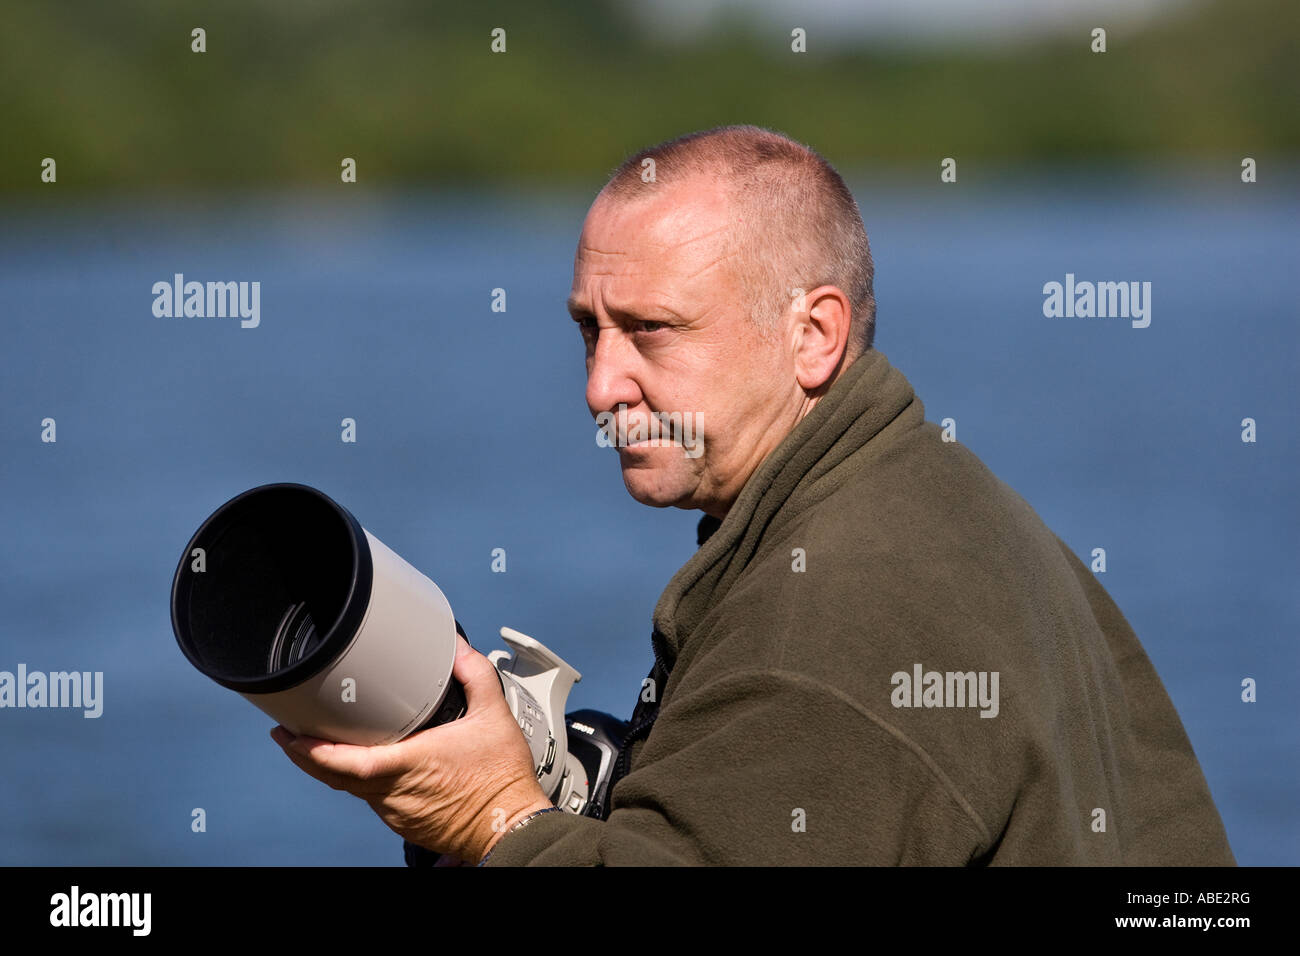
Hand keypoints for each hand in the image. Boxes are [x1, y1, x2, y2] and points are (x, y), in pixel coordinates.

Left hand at [270, 634, 552, 862]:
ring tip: (314, 744)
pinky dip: (355, 781)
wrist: (511, 826)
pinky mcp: (404, 824)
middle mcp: (396, 793)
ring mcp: (397, 812)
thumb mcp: (495, 715)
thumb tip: (458, 648)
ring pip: (351, 790)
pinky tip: (356, 766)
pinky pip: (370, 800)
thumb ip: (475, 674)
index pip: (349, 763)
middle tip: (286, 734)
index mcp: (412, 765)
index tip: (293, 736)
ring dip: (329, 768)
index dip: (314, 751)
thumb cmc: (503, 779)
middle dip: (305, 756)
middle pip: (336, 778)